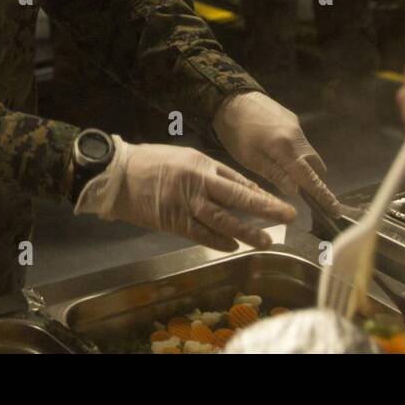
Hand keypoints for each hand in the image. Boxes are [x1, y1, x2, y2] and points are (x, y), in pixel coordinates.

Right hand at [74, 137, 294, 251]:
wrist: (117, 175)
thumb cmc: (151, 163)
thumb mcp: (184, 158)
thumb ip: (209, 173)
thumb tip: (238, 189)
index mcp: (202, 164)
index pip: (238, 180)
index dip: (260, 193)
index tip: (278, 202)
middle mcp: (198, 182)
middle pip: (238, 196)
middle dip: (265, 207)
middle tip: (287, 216)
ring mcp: (186, 202)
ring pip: (223, 219)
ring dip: (246, 231)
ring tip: (266, 239)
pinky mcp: (173, 221)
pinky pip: (200, 233)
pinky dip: (218, 240)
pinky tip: (233, 246)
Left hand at [213, 91, 341, 214]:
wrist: (231, 97)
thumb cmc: (235, 132)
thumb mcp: (250, 158)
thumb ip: (276, 174)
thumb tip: (297, 191)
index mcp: (286, 148)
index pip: (309, 176)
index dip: (322, 194)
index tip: (335, 209)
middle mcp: (297, 136)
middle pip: (316, 165)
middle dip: (315, 181)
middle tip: (308, 197)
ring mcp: (296, 126)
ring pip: (309, 153)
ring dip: (305, 167)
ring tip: (289, 177)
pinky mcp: (291, 120)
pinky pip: (301, 142)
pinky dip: (297, 154)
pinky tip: (279, 156)